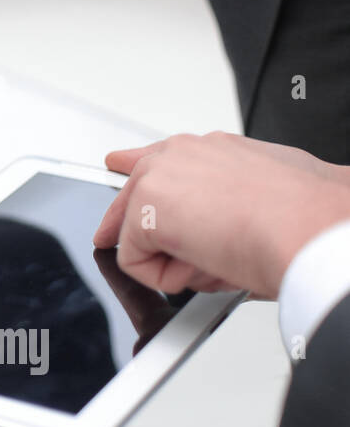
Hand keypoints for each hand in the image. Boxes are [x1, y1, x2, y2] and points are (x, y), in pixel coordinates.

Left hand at [93, 132, 349, 298]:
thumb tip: (233, 216)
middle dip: (138, 230)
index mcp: (212, 148)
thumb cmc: (308, 215)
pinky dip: (165, 278)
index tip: (115, 163)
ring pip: (140, 233)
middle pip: (132, 191)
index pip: (158, 154)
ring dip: (174, 260)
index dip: (132, 165)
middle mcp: (180, 154)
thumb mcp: (276, 185)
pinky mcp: (143, 212)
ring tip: (221, 261)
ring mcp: (157, 178)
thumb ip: (234, 192)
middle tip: (144, 250)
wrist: (311, 228)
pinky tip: (203, 268)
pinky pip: (135, 262)